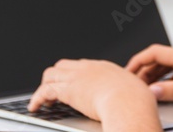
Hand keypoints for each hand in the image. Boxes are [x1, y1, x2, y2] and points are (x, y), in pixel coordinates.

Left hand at [30, 58, 161, 131]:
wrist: (128, 102)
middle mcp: (89, 68)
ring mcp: (77, 77)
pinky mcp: (67, 90)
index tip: (74, 86)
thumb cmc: (136, 100)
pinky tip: (35, 107)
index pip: (84, 67)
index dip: (76, 76)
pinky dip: (37, 98)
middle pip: (64, 65)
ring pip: (51, 74)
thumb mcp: (136, 91)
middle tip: (55, 91)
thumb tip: (137, 97)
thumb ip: (130, 92)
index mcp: (105, 68)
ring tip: (43, 99)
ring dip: (45, 85)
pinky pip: (45, 91)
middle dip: (57, 77)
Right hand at [125, 44, 172, 101]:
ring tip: (146, 88)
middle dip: (145, 71)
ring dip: (156, 75)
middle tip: (135, 86)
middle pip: (160, 59)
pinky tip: (166, 88)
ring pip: (169, 64)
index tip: (127, 73)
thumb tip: (152, 91)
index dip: (138, 61)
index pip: (154, 53)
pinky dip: (168, 78)